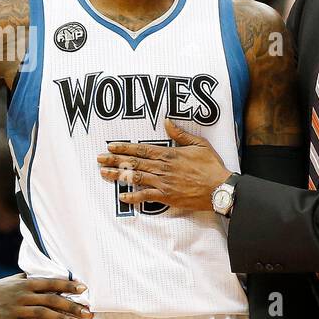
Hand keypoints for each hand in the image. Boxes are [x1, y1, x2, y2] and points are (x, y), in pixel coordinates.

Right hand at [0, 262, 91, 318]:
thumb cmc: (0, 289)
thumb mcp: (17, 280)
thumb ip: (34, 280)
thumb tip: (55, 276)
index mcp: (28, 284)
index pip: (52, 284)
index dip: (68, 286)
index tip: (84, 289)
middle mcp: (24, 295)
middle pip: (52, 300)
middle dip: (72, 306)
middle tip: (88, 313)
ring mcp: (16, 309)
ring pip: (42, 314)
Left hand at [98, 118, 229, 210]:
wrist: (219, 188)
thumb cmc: (211, 166)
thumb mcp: (199, 144)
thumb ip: (181, 134)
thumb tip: (167, 121)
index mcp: (169, 154)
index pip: (142, 150)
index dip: (124, 148)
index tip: (111, 146)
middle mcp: (162, 168)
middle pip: (134, 163)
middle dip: (114, 160)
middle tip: (99, 159)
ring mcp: (163, 183)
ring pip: (135, 178)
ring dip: (118, 176)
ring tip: (103, 174)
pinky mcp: (166, 196)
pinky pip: (146, 196)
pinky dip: (133, 197)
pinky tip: (122, 196)